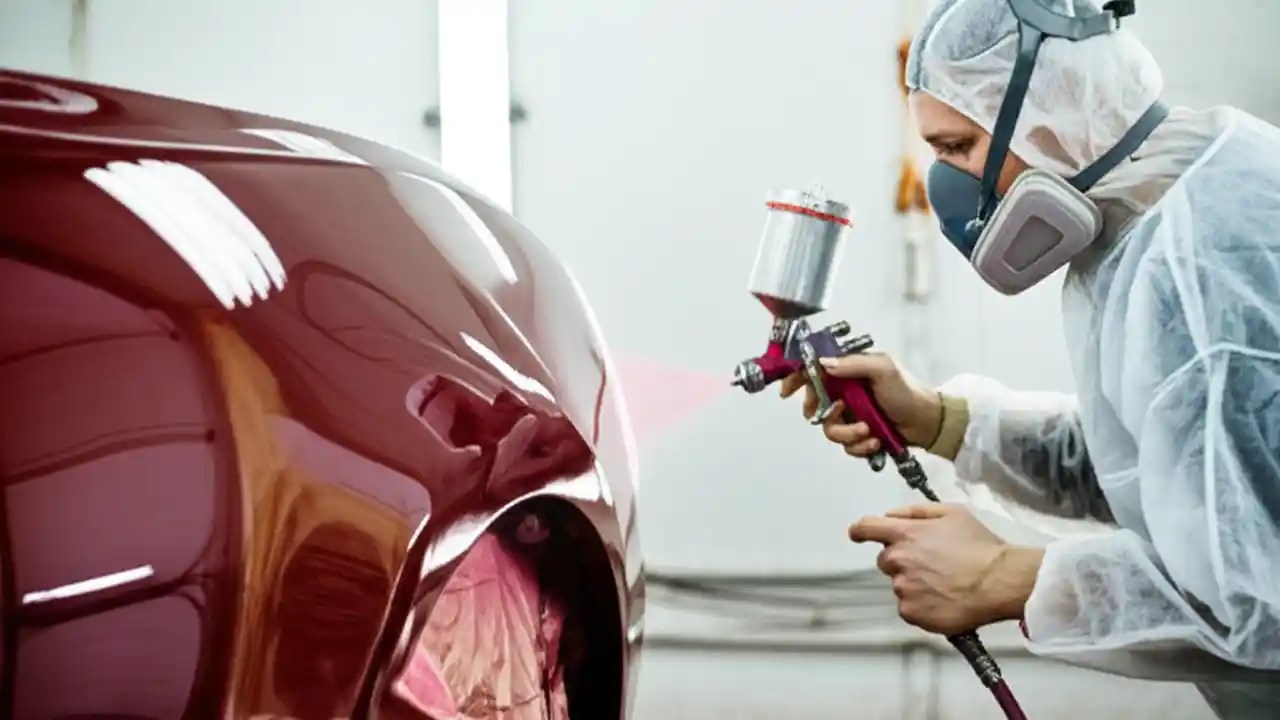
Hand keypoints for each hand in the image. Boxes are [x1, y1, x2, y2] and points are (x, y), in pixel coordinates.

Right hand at [779, 353, 941, 456]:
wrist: (928, 423)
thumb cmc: (908, 392)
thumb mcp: (883, 369)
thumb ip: (853, 364)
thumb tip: (824, 364)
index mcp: (850, 370)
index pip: (815, 369)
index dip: (797, 378)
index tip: (788, 391)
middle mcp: (846, 391)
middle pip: (816, 403)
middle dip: (824, 413)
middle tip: (840, 412)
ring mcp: (851, 414)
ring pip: (829, 428)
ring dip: (846, 433)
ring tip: (867, 432)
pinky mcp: (858, 434)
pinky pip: (844, 444)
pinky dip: (858, 446)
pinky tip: (874, 442)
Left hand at [848, 504, 1042, 634]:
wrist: (1000, 581)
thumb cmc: (981, 547)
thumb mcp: (952, 513)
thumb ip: (916, 511)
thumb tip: (891, 514)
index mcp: (905, 534)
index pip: (865, 528)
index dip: (860, 531)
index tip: (858, 534)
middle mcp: (899, 560)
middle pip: (885, 560)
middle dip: (902, 560)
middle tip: (932, 564)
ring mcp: (903, 588)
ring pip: (899, 585)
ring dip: (914, 584)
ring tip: (946, 583)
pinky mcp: (912, 612)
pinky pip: (908, 608)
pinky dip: (921, 606)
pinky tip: (944, 600)